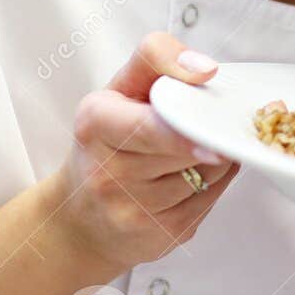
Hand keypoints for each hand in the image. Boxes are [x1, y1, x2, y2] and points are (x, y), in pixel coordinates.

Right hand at [45, 33, 239, 271]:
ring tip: (189, 151)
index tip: (210, 132)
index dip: (184, 132)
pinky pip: (212, 199)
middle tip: (203, 124)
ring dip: (214, 157)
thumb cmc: (107, 142)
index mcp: (95, 126)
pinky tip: (190, 176)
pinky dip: (213, 182)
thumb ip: (158, 58)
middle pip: (187, 149)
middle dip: (204, 133)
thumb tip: (205, 68)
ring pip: (207, 173)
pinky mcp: (161, 236)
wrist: (81, 218)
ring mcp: (133, 212)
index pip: (148, 127)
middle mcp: (107, 174)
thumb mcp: (119, 89)